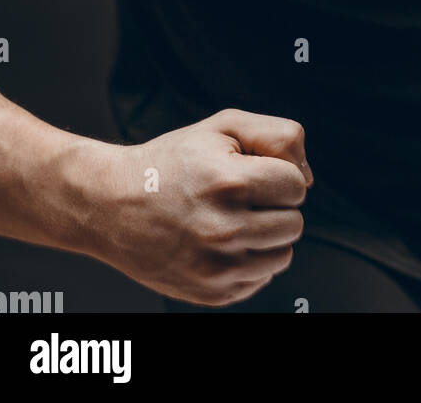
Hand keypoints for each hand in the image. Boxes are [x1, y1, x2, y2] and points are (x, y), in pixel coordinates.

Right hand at [76, 108, 313, 305]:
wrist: (111, 204)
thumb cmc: (170, 163)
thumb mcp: (223, 126)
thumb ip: (278, 138)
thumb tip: (308, 178)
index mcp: (230, 182)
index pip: (295, 185)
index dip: (278, 174)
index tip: (251, 172)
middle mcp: (224, 229)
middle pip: (294, 223)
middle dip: (275, 206)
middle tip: (240, 197)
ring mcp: (217, 267)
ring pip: (284, 254)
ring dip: (267, 236)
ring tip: (232, 219)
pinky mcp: (212, 293)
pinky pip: (261, 279)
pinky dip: (249, 260)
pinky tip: (220, 242)